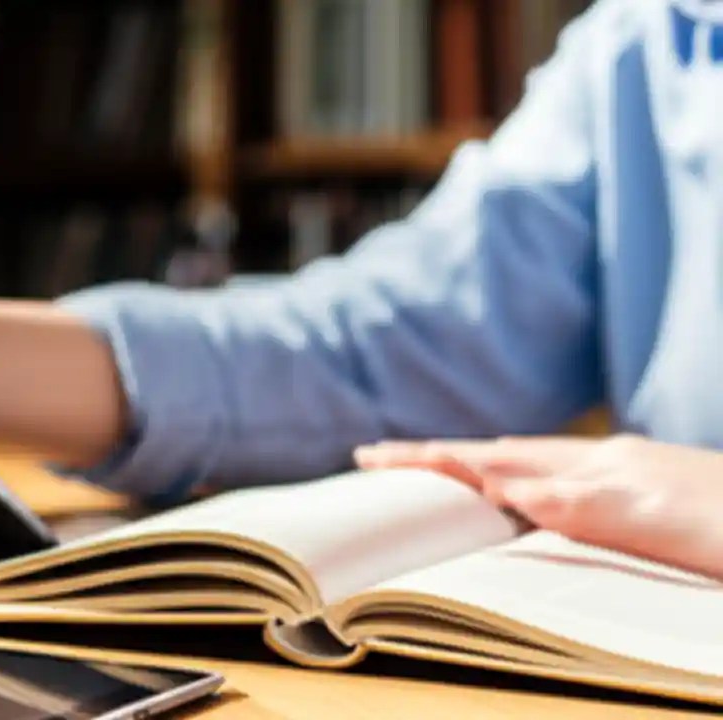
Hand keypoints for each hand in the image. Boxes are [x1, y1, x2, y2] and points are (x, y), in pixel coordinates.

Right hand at [355, 435, 722, 579]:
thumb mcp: (665, 526)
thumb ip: (585, 503)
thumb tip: (506, 483)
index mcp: (600, 470)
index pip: (493, 458)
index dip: (429, 458)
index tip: (370, 456)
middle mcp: (608, 463)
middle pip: (503, 452)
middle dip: (437, 455)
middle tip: (379, 459)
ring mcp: (630, 472)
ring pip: (531, 463)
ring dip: (473, 465)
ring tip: (433, 470)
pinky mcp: (651, 489)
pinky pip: (559, 479)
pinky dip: (518, 480)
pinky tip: (526, 492)